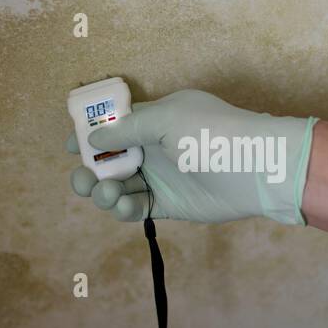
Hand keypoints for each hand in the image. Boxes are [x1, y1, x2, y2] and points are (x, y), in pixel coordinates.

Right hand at [66, 89, 316, 224]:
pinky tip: (123, 204)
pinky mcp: (169, 204)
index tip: (70, 145)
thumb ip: (128, 128)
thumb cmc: (214, 134)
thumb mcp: (166, 119)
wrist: (256, 169)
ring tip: (107, 193)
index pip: (114, 124)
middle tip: (84, 177)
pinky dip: (123, 208)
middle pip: (109, 159)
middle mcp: (154, 147)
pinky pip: (135, 207)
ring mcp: (161, 176)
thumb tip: (96, 137)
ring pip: (118, 186)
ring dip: (104, 190)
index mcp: (154, 119)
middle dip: (90, 168)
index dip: (90, 134)